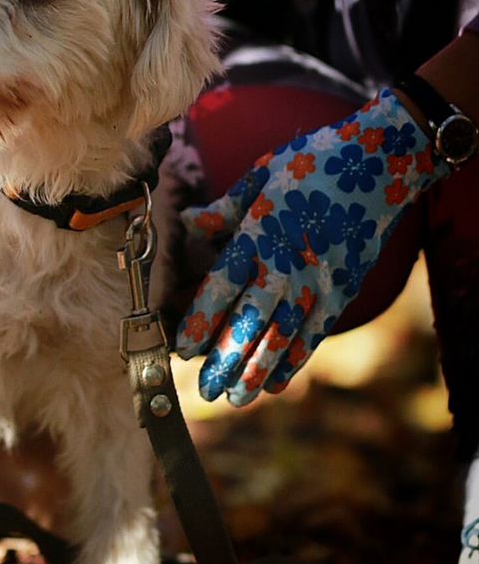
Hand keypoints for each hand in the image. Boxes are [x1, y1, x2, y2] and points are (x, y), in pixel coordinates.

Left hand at [176, 89, 448, 404]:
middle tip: (203, 391)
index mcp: (258, 236)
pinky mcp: (341, 292)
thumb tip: (190, 224)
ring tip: (234, 399)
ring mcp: (316, 284)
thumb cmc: (313, 164)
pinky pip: (314, 336)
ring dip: (255, 373)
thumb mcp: (261, 177)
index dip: (200, 321)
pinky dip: (294, 362)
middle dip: (224, 361)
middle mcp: (285, 267)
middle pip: (247, 325)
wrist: (382, 164)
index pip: (221, 288)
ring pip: (280, 339)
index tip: (182, 349)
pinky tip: (277, 385)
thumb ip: (224, 210)